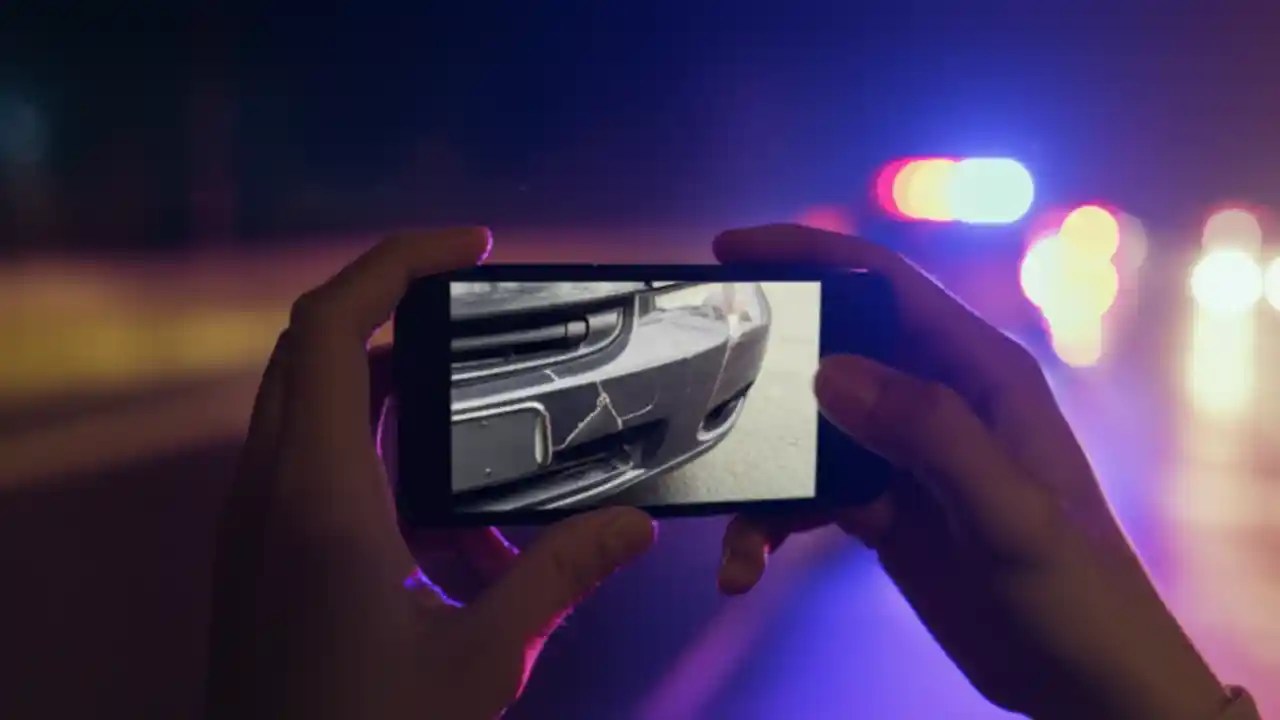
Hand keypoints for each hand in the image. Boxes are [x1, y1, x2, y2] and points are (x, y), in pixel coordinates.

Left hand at [206, 229, 655, 719]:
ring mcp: (252, 526)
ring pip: (315, 413)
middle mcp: (269, 494)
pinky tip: (452, 541)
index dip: (394, 262)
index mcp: (319, 497)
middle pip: (316, 350)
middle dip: (397, 319)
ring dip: (394, 409)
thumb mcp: (480, 659)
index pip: (330, 326)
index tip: (469, 247)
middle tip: (478, 322)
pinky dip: (380, 469)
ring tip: (486, 460)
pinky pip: (315, 472)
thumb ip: (560, 577)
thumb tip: (634, 527)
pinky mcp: (257, 558)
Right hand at [714, 225, 1229, 719]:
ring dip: (760, 477)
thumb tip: (830, 370)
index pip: (885, 285)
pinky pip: (806, 495)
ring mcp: (903, 455)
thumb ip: (930, 433)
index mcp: (979, 373)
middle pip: (832, 351)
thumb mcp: (1011, 514)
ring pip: (806, 434)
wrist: (1083, 681)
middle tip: (698, 379)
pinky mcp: (880, 507)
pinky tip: (748, 565)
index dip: (809, 254)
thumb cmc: (1075, 593)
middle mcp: (935, 400)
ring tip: (736, 539)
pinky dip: (771, 525)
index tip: (732, 250)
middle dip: (763, 366)